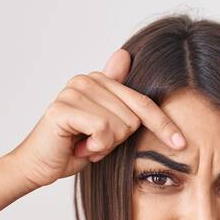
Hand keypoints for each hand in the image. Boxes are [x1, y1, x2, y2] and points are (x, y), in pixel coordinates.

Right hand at [7, 48, 185, 190]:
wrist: (39, 165)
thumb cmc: (73, 146)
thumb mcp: (104, 125)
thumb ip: (118, 98)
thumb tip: (125, 53)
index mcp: (99, 81)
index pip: (142, 103)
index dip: (163, 124)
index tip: (180, 143)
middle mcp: (86, 80)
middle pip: (133, 118)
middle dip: (118, 141)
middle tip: (95, 144)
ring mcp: (73, 92)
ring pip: (119, 126)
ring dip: (105, 146)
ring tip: (86, 145)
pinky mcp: (63, 109)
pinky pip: (103, 130)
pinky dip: (96, 147)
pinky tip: (79, 147)